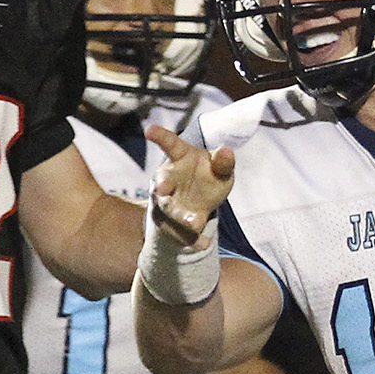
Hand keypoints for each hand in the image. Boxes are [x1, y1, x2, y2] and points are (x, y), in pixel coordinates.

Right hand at [145, 124, 233, 242]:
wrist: (203, 202)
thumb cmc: (210, 177)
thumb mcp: (221, 170)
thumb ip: (224, 162)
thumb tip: (225, 151)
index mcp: (180, 158)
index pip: (170, 144)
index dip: (160, 136)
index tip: (149, 129)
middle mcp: (169, 179)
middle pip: (161, 183)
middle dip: (161, 187)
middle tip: (163, 190)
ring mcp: (168, 202)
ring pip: (169, 210)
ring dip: (180, 216)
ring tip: (195, 222)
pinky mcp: (173, 224)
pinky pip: (181, 233)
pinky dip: (194, 239)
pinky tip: (205, 244)